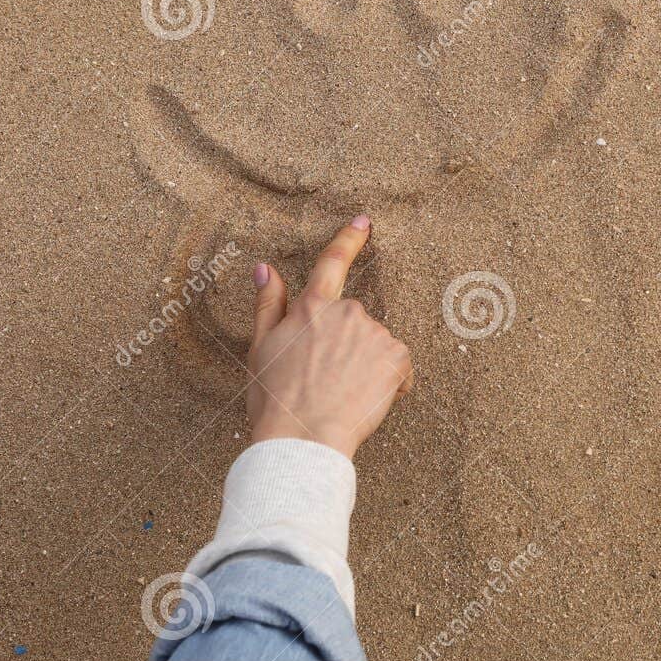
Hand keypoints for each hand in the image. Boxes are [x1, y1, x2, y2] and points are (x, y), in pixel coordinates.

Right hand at [245, 215, 412, 457]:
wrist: (302, 440)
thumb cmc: (275, 399)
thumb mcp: (261, 348)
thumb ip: (269, 303)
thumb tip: (265, 266)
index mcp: (313, 307)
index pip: (332, 263)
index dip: (349, 239)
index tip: (364, 221)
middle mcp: (348, 312)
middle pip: (354, 322)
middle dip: (346, 345)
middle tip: (324, 380)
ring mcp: (375, 333)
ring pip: (376, 346)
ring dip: (367, 365)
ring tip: (342, 395)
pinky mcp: (398, 358)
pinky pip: (399, 368)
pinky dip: (391, 383)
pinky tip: (367, 402)